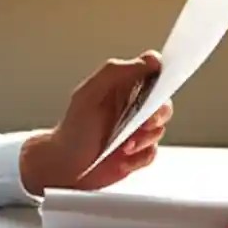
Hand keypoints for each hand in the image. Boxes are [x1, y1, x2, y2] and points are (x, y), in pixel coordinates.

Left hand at [20, 51, 172, 194]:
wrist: (64, 165)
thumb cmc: (74, 127)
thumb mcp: (89, 93)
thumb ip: (116, 72)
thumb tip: (149, 61)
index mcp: (123, 85)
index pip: (152, 69)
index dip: (163, 73)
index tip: (161, 84)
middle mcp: (132, 105)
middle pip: (163, 102)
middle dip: (157, 114)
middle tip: (144, 122)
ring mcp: (136, 129)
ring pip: (159, 129)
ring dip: (144, 138)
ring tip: (124, 145)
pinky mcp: (138, 152)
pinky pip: (152, 152)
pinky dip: (139, 157)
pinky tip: (123, 158)